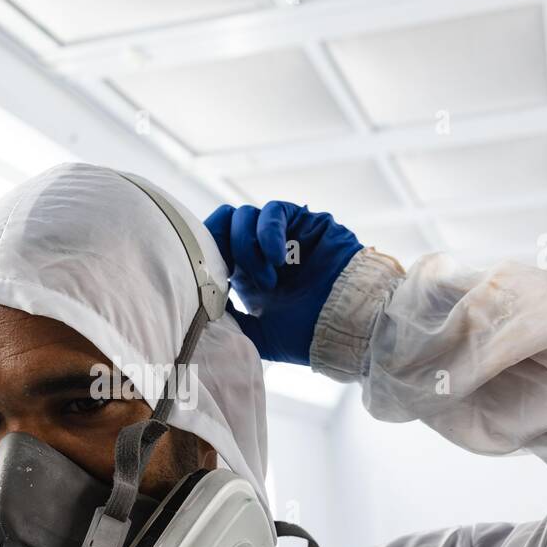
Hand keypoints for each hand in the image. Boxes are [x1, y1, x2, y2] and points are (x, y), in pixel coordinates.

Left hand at [204, 202, 361, 364]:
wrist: (349, 327)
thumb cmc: (307, 335)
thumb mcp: (256, 333)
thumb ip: (229, 321)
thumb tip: (196, 314)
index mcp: (246, 272)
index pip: (214, 244)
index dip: (204, 250)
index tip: (204, 275)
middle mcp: (262, 250)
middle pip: (225, 222)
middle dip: (219, 241)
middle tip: (225, 270)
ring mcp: (283, 233)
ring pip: (246, 216)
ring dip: (248, 248)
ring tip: (267, 281)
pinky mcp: (304, 221)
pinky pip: (274, 211)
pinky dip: (267, 232)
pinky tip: (276, 260)